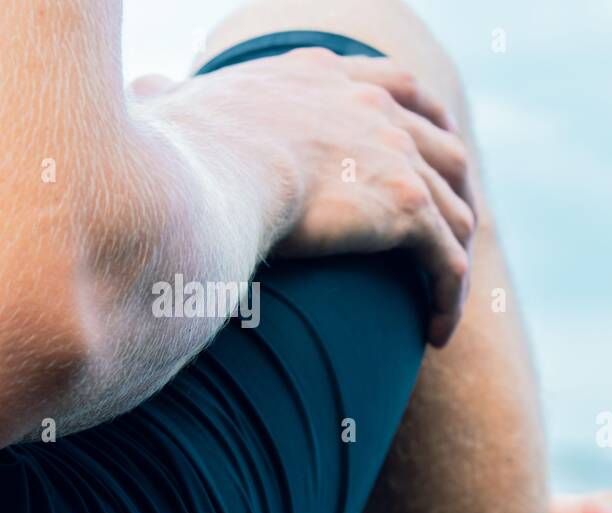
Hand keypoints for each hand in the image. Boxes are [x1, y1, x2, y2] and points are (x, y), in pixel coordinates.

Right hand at [131, 48, 474, 347]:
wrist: (199, 171)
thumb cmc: (172, 149)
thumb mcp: (177, 104)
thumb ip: (174, 97)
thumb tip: (149, 90)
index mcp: (325, 77)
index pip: (401, 88)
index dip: (427, 122)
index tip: (434, 151)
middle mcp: (372, 108)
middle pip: (446, 150)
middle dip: (458, 195)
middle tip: (450, 240)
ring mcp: (397, 156)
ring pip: (456, 213)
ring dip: (456, 258)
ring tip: (443, 302)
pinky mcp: (406, 209)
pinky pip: (448, 261)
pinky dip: (450, 298)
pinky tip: (438, 334)